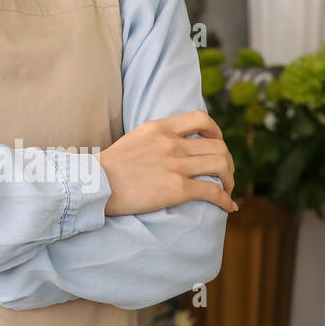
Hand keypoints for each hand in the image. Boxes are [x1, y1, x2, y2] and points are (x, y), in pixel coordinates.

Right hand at [95, 109, 237, 215]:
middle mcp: (171, 143)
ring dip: (230, 179)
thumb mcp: (133, 139)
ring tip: (227, 190)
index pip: (200, 118)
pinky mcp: (177, 188)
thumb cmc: (109, 167)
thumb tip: (170, 148)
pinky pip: (213, 191)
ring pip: (221, 165)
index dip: (216, 130)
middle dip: (227, 161)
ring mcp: (175, 165)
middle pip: (217, 145)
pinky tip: (228, 207)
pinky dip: (225, 200)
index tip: (216, 142)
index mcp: (159, 128)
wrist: (94, 183)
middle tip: (225, 174)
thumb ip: (155, 139)